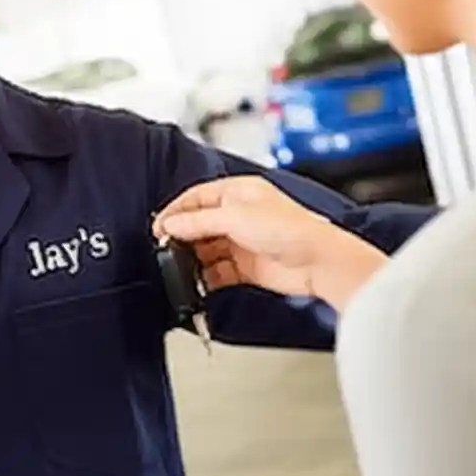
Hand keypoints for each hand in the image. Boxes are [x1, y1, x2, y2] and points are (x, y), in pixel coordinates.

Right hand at [152, 176, 385, 310]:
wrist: (318, 261)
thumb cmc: (290, 229)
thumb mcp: (234, 218)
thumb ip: (198, 222)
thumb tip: (170, 225)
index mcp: (237, 192)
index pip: (195, 198)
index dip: (175, 213)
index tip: (158, 229)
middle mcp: (239, 215)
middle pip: (199, 225)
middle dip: (182, 238)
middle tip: (165, 250)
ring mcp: (242, 241)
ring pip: (206, 250)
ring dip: (193, 260)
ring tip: (180, 268)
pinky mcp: (246, 267)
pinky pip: (217, 272)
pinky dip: (206, 278)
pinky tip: (198, 282)